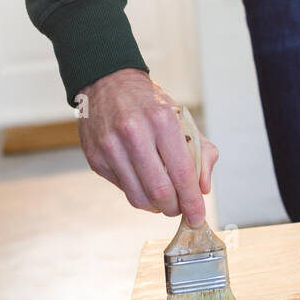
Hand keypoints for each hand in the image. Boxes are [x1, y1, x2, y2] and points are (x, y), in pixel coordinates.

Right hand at [74, 68, 216, 223]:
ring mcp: (111, 147)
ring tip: (164, 201)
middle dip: (174, 208)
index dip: (192, 201)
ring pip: (138, 197)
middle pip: (159, 191)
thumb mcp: (182, 118)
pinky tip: (144, 184)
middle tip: (180, 209)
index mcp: (162, 121)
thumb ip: (201, 152)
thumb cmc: (150, 103)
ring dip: (156, 207)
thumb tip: (203, 188)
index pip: (182, 173)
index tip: (198, 217)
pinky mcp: (96, 158)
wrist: (108, 82)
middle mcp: (134, 134)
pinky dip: (138, 193)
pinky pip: (122, 189)